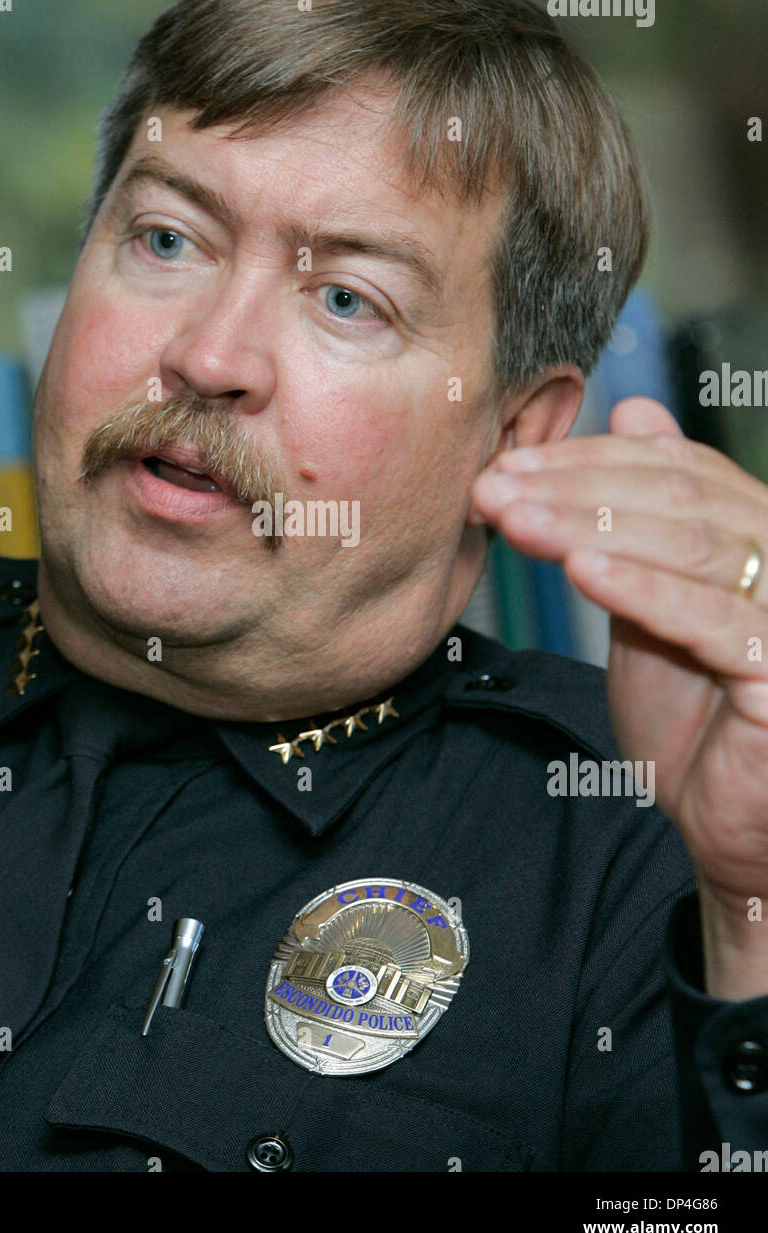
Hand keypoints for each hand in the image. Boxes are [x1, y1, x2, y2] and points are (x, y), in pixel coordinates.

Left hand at [471, 397, 767, 997]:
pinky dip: (644, 590)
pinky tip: (581, 570)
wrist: (729, 825)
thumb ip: (642, 517)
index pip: (672, 469)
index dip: (585, 462)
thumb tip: (633, 408)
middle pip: (677, 498)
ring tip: (513, 520)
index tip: (504, 465)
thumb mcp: (652, 600)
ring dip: (590, 527)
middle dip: (573, 489)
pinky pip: (712, 621)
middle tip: (491, 488)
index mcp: (754, 530)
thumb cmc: (694, 715)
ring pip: (690, 547)